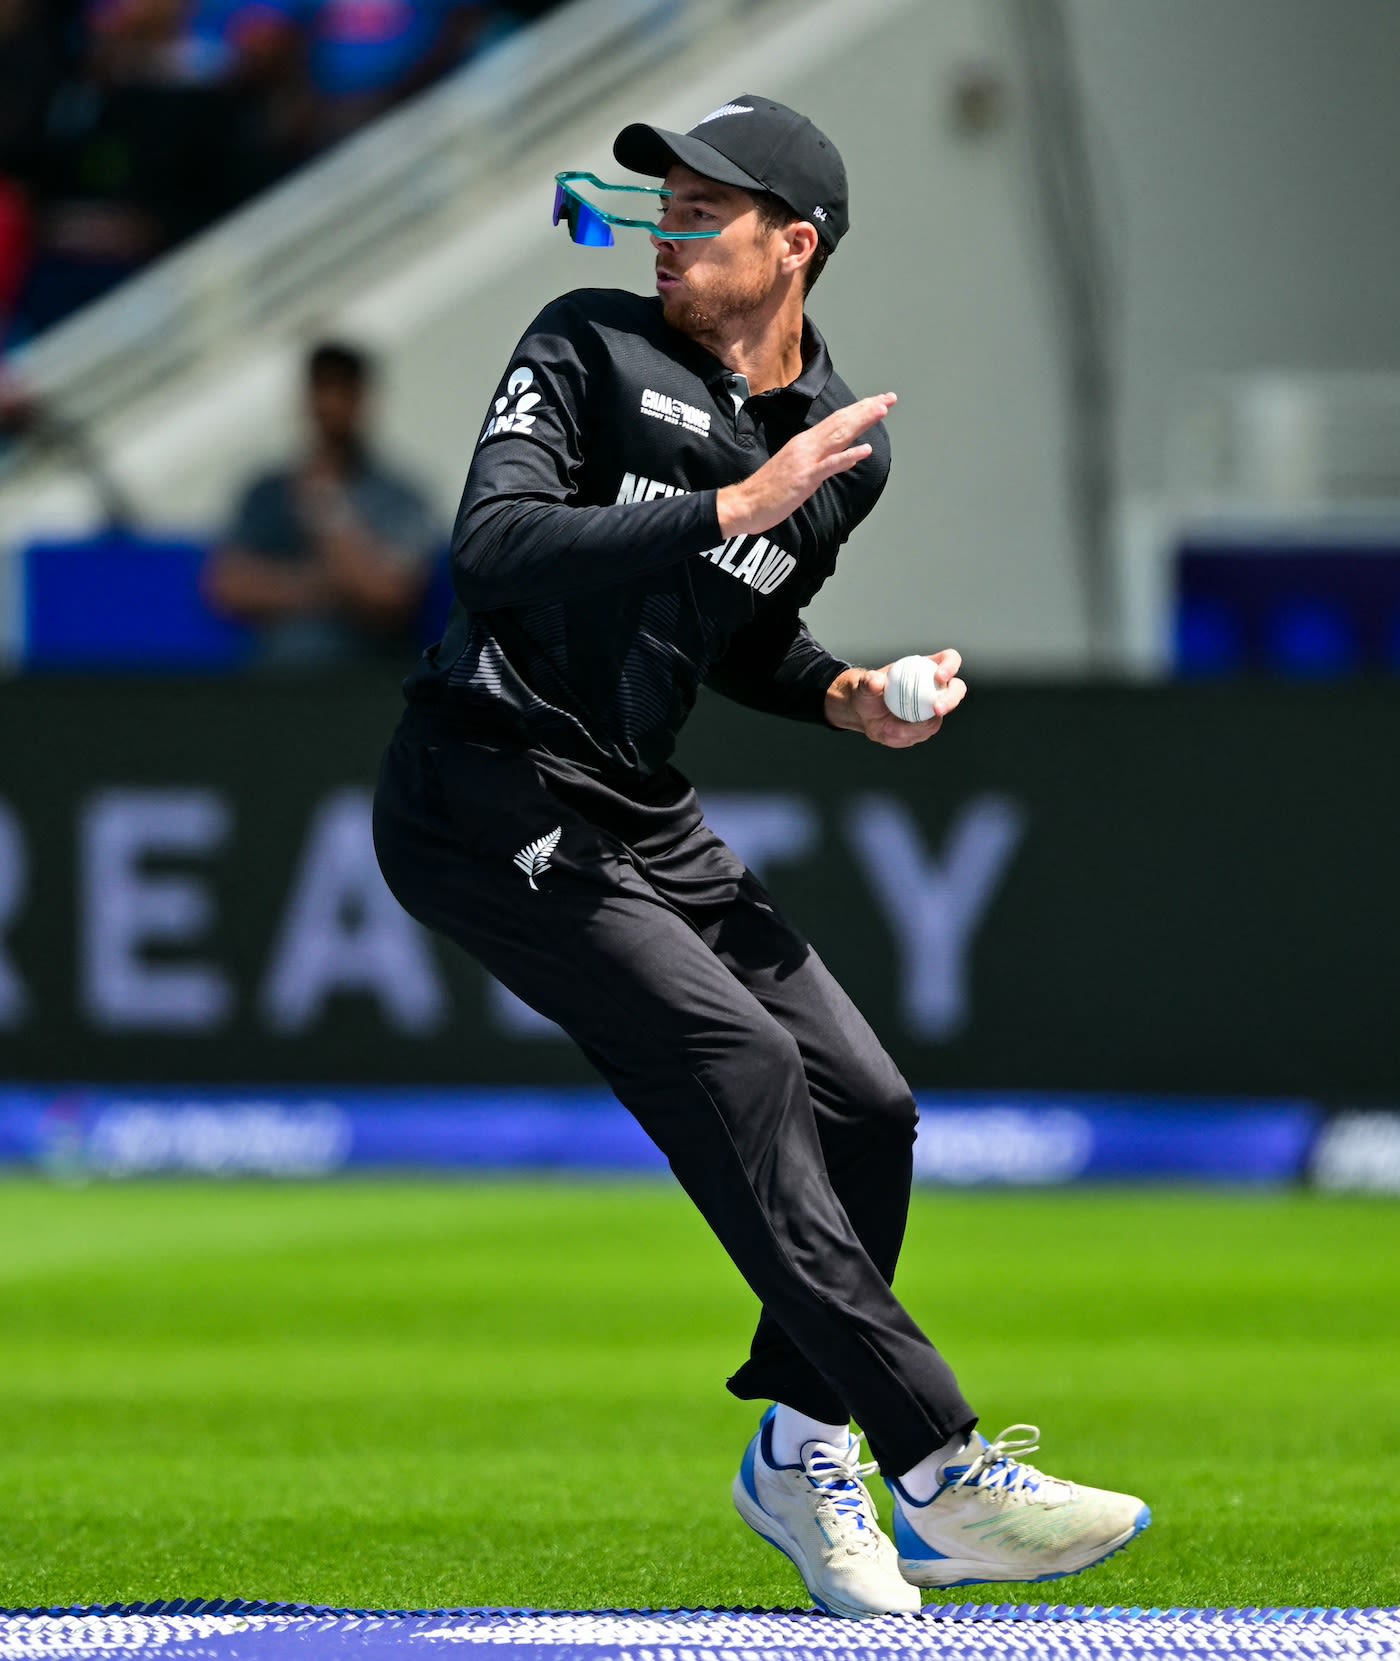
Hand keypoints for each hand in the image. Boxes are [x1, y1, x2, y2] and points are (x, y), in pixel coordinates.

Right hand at [716, 392, 895, 537]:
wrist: (745, 503)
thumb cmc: (769, 490)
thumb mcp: (800, 472)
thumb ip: (822, 463)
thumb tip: (846, 459)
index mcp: (805, 443)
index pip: (837, 422)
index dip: (859, 411)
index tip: (878, 402)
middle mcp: (807, 446)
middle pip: (841, 423)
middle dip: (866, 410)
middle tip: (889, 398)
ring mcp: (806, 461)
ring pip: (839, 437)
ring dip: (861, 423)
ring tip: (882, 411)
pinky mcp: (805, 478)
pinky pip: (830, 465)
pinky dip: (848, 456)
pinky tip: (864, 449)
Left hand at [825, 649, 966, 746]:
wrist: (865, 714)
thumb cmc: (868, 692)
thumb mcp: (864, 684)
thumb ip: (869, 682)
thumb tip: (875, 681)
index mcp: (929, 668)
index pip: (950, 660)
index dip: (951, 666)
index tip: (940, 676)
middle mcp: (936, 688)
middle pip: (956, 691)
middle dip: (950, 700)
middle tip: (936, 708)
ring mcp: (933, 710)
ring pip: (936, 720)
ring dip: (917, 727)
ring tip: (888, 727)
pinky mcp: (925, 728)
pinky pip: (921, 734)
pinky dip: (904, 736)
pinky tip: (887, 732)